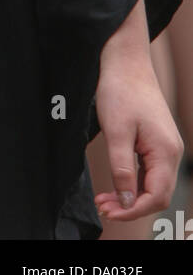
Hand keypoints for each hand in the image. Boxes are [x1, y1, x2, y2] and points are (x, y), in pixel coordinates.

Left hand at [94, 58, 182, 221]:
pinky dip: (132, 182)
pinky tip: (115, 184)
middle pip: (157, 194)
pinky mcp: (156, 142)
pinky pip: (149, 171)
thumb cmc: (121, 91)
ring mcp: (166, 147)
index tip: (109, 212)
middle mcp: (171, 152)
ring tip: (105, 199)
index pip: (156, 196)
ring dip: (130, 195)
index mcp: (166, 151)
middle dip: (130, 206)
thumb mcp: (116, 132)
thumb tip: (127, 202)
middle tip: (103, 206)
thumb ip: (122, 169)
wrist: (126, 62)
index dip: (133, 210)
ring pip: (152, 184)